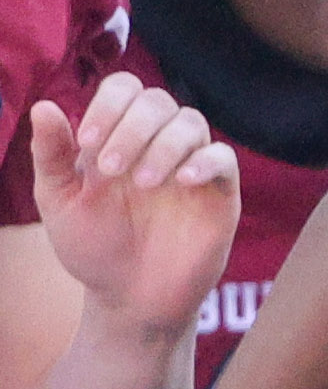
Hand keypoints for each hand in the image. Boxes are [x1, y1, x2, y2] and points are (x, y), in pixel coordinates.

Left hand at [32, 76, 234, 340]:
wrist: (129, 299)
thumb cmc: (95, 249)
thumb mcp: (60, 204)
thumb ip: (51, 157)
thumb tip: (43, 107)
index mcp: (119, 138)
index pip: (124, 89)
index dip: (109, 104)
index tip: (88, 140)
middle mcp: (157, 143)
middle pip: (158, 101)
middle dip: (132, 128)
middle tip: (111, 171)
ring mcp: (190, 163)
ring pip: (190, 123)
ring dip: (163, 146)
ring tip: (143, 183)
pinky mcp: (220, 189)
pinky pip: (222, 157)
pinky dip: (204, 162)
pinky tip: (180, 182)